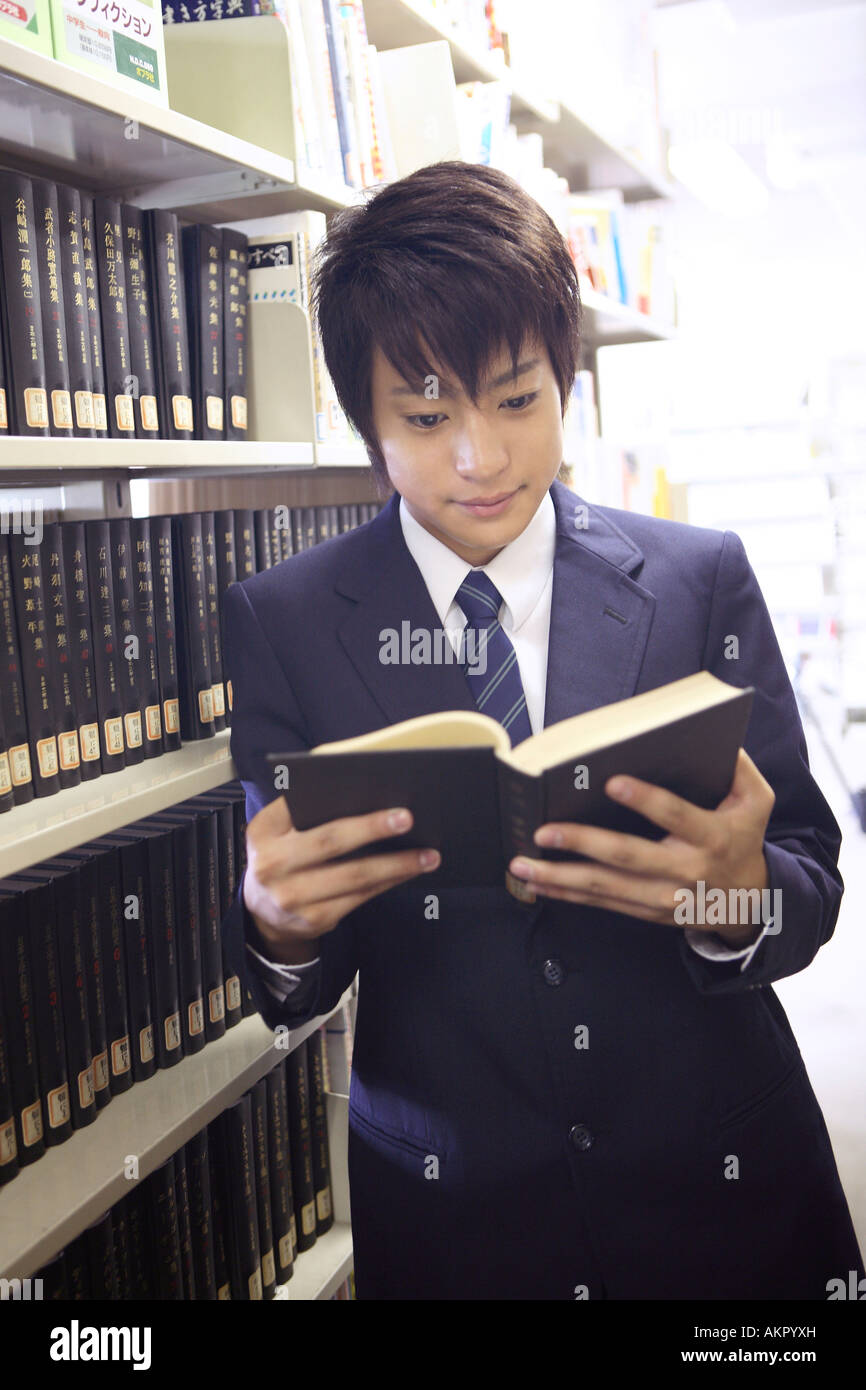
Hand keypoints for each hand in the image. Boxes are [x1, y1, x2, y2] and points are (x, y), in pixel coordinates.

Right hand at [243, 796, 439, 963]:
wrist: (262, 910)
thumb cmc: (281, 854)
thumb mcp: (276, 827)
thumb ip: (303, 806)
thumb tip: (358, 780)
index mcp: (264, 831)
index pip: (301, 807)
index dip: (334, 797)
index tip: (374, 787)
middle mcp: (272, 865)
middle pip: (331, 841)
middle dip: (372, 828)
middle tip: (407, 819)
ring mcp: (293, 897)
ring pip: (354, 876)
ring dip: (396, 864)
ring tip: (428, 854)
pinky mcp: (315, 919)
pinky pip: (361, 897)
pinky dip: (389, 882)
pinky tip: (410, 871)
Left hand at [508, 749, 773, 946]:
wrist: (749, 901)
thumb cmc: (743, 837)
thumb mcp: (757, 800)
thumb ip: (740, 768)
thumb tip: (718, 737)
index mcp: (712, 836)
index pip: (676, 815)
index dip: (645, 799)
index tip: (611, 782)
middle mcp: (685, 870)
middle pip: (628, 856)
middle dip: (583, 843)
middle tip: (545, 830)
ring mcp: (664, 897)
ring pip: (606, 887)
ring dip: (560, 876)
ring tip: (522, 864)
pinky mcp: (647, 912)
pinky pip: (603, 904)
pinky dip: (567, 896)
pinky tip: (537, 884)